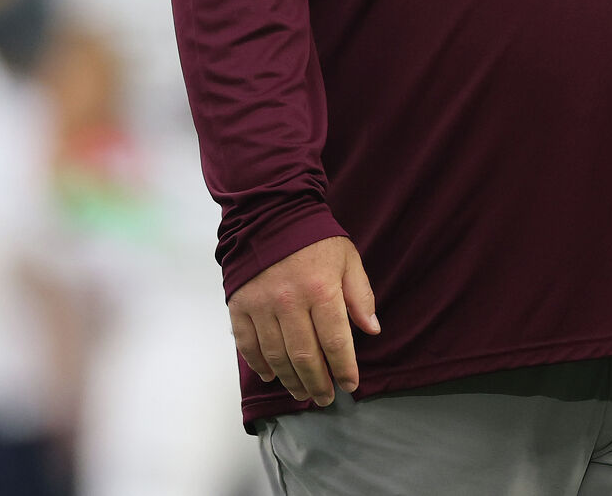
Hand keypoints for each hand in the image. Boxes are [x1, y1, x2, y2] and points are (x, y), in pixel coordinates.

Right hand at [229, 235, 379, 406]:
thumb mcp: (347, 259)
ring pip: (276, 356)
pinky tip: (270, 375)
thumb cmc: (314, 237)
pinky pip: (248, 344)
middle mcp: (290, 302)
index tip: (350, 385)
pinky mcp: (240, 304)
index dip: (344, 369)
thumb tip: (372, 329)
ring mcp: (261, 305)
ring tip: (302, 392)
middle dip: (318, 383)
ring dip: (290, 380)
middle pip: (305, 356)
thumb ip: (360, 295)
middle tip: (325, 398)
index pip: (336, 342)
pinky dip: (258, 364)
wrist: (270, 212)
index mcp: (321, 290)